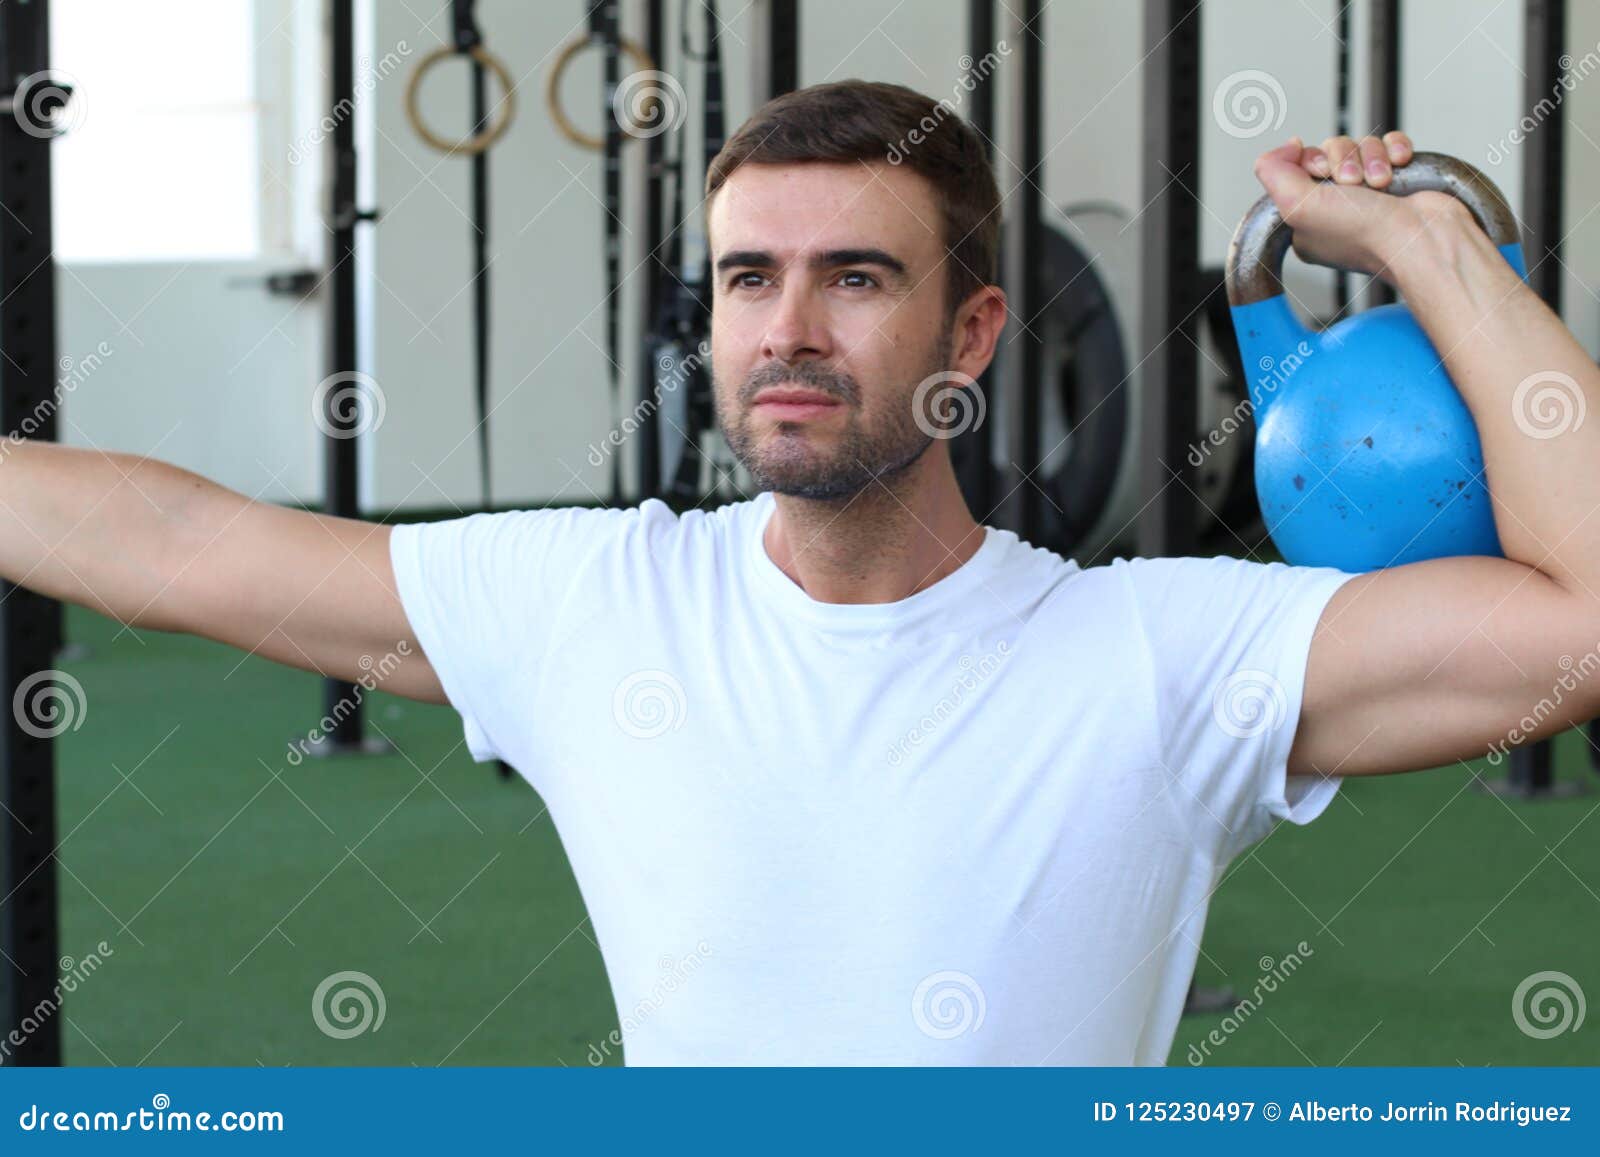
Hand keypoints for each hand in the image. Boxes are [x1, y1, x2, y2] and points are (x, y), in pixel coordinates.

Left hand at [1252, 131, 1469, 287]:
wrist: (1421, 237)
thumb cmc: (1364, 234)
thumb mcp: (1296, 206)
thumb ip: (1272, 172)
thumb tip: (1286, 146)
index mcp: (1307, 221)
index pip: (1297, 170)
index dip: (1310, 162)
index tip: (1321, 174)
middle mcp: (1338, 208)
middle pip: (1329, 151)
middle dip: (1343, 158)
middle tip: (1353, 182)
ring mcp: (1370, 194)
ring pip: (1360, 145)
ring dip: (1371, 156)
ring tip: (1381, 182)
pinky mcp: (1400, 179)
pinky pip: (1390, 143)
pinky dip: (1394, 148)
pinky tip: (1399, 163)